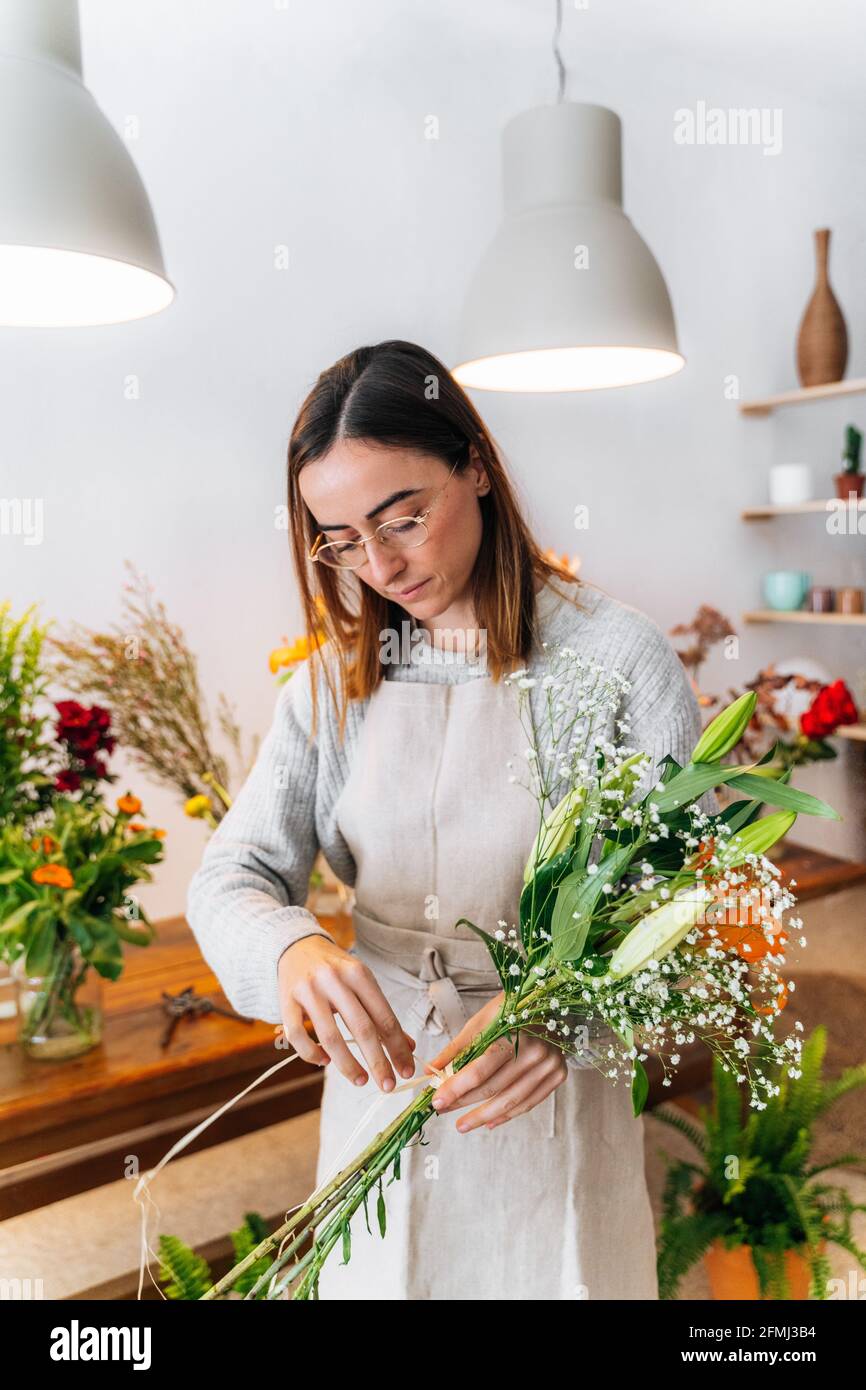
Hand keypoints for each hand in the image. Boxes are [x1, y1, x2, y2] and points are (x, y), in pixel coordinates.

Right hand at [278, 937, 415, 1092]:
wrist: (296, 947)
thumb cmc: (336, 971)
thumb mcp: (362, 983)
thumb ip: (382, 1014)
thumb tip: (408, 1048)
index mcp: (358, 973)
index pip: (384, 1017)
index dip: (397, 1047)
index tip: (406, 1070)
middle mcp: (334, 979)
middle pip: (361, 1028)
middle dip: (378, 1061)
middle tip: (388, 1086)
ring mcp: (308, 990)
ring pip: (330, 1037)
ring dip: (347, 1065)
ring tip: (361, 1080)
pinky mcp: (286, 1001)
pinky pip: (298, 1036)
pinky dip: (312, 1054)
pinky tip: (324, 1062)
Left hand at [423, 991, 567, 1133]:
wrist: (550, 1002)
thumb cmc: (512, 1009)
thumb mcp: (483, 1020)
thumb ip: (458, 1047)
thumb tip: (432, 1069)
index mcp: (514, 1034)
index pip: (480, 1070)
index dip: (456, 1088)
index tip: (437, 1100)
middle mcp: (535, 1052)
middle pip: (493, 1087)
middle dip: (464, 1102)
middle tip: (442, 1111)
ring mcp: (549, 1066)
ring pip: (510, 1101)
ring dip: (483, 1116)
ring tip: (462, 1125)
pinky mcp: (557, 1076)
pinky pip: (528, 1103)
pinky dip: (506, 1115)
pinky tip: (489, 1122)